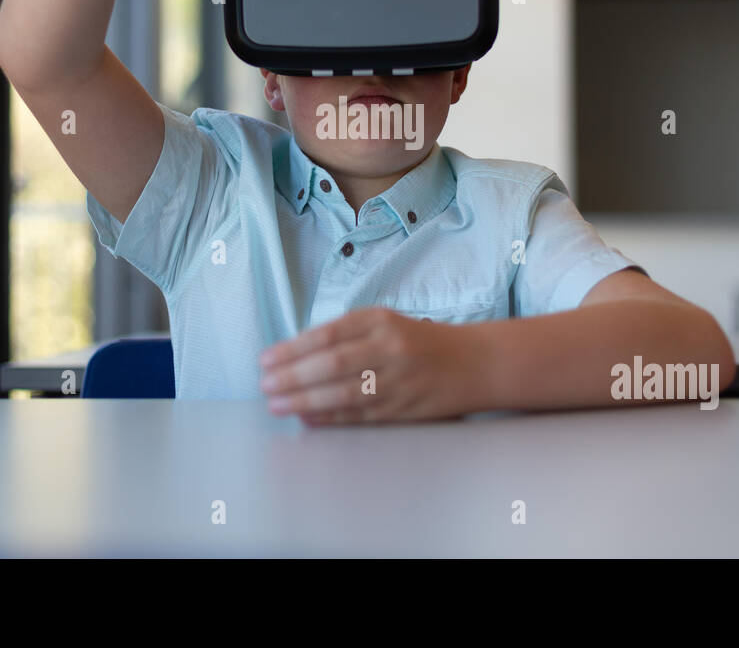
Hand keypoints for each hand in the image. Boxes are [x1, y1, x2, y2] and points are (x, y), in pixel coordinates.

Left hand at [259, 307, 483, 423]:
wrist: (473, 362)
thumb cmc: (419, 341)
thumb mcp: (384, 322)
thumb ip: (345, 334)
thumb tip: (296, 355)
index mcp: (380, 320)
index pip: (327, 334)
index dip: (292, 349)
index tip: (265, 359)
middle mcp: (389, 347)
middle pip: (331, 364)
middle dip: (292, 377)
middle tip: (265, 385)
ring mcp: (397, 380)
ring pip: (342, 393)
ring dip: (304, 401)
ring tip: (277, 404)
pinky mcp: (403, 409)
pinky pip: (359, 415)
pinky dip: (330, 418)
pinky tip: (307, 418)